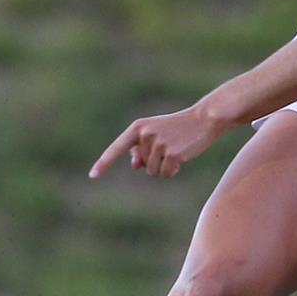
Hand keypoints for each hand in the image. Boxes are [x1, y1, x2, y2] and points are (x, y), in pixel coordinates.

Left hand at [89, 102, 232, 179]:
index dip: (104, 163)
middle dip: (154, 161)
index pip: (116, 148)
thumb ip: (141, 148)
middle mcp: (145, 135)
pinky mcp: (172, 153)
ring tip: (176, 149)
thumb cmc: (177, 128)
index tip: (93, 176)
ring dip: (164, 166)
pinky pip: (166, 174)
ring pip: (153, 171)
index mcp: (137, 128)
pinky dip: (173, 170)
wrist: (203, 119)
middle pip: (142, 165)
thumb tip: (135, 165)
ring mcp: (158, 144)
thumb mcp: (155, 134)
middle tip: (169, 145)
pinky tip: (182, 157)